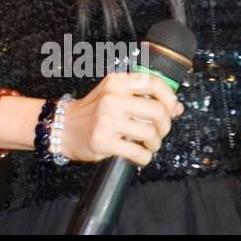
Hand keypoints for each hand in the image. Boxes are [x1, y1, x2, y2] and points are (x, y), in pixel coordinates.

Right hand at [61, 70, 183, 166]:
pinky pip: (138, 152)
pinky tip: (139, 155)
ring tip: (148, 145)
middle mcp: (111, 97)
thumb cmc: (93, 112)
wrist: (63, 128)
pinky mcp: (102, 140)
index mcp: (116, 82)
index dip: (170, 97)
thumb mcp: (115, 96)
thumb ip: (144, 99)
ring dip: (155, 144)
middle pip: (158, 111)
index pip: (154, 82)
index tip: (171, 109)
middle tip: (159, 132)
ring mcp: (106, 119)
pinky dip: (144, 158)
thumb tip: (176, 108)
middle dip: (165, 126)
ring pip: (150, 134)